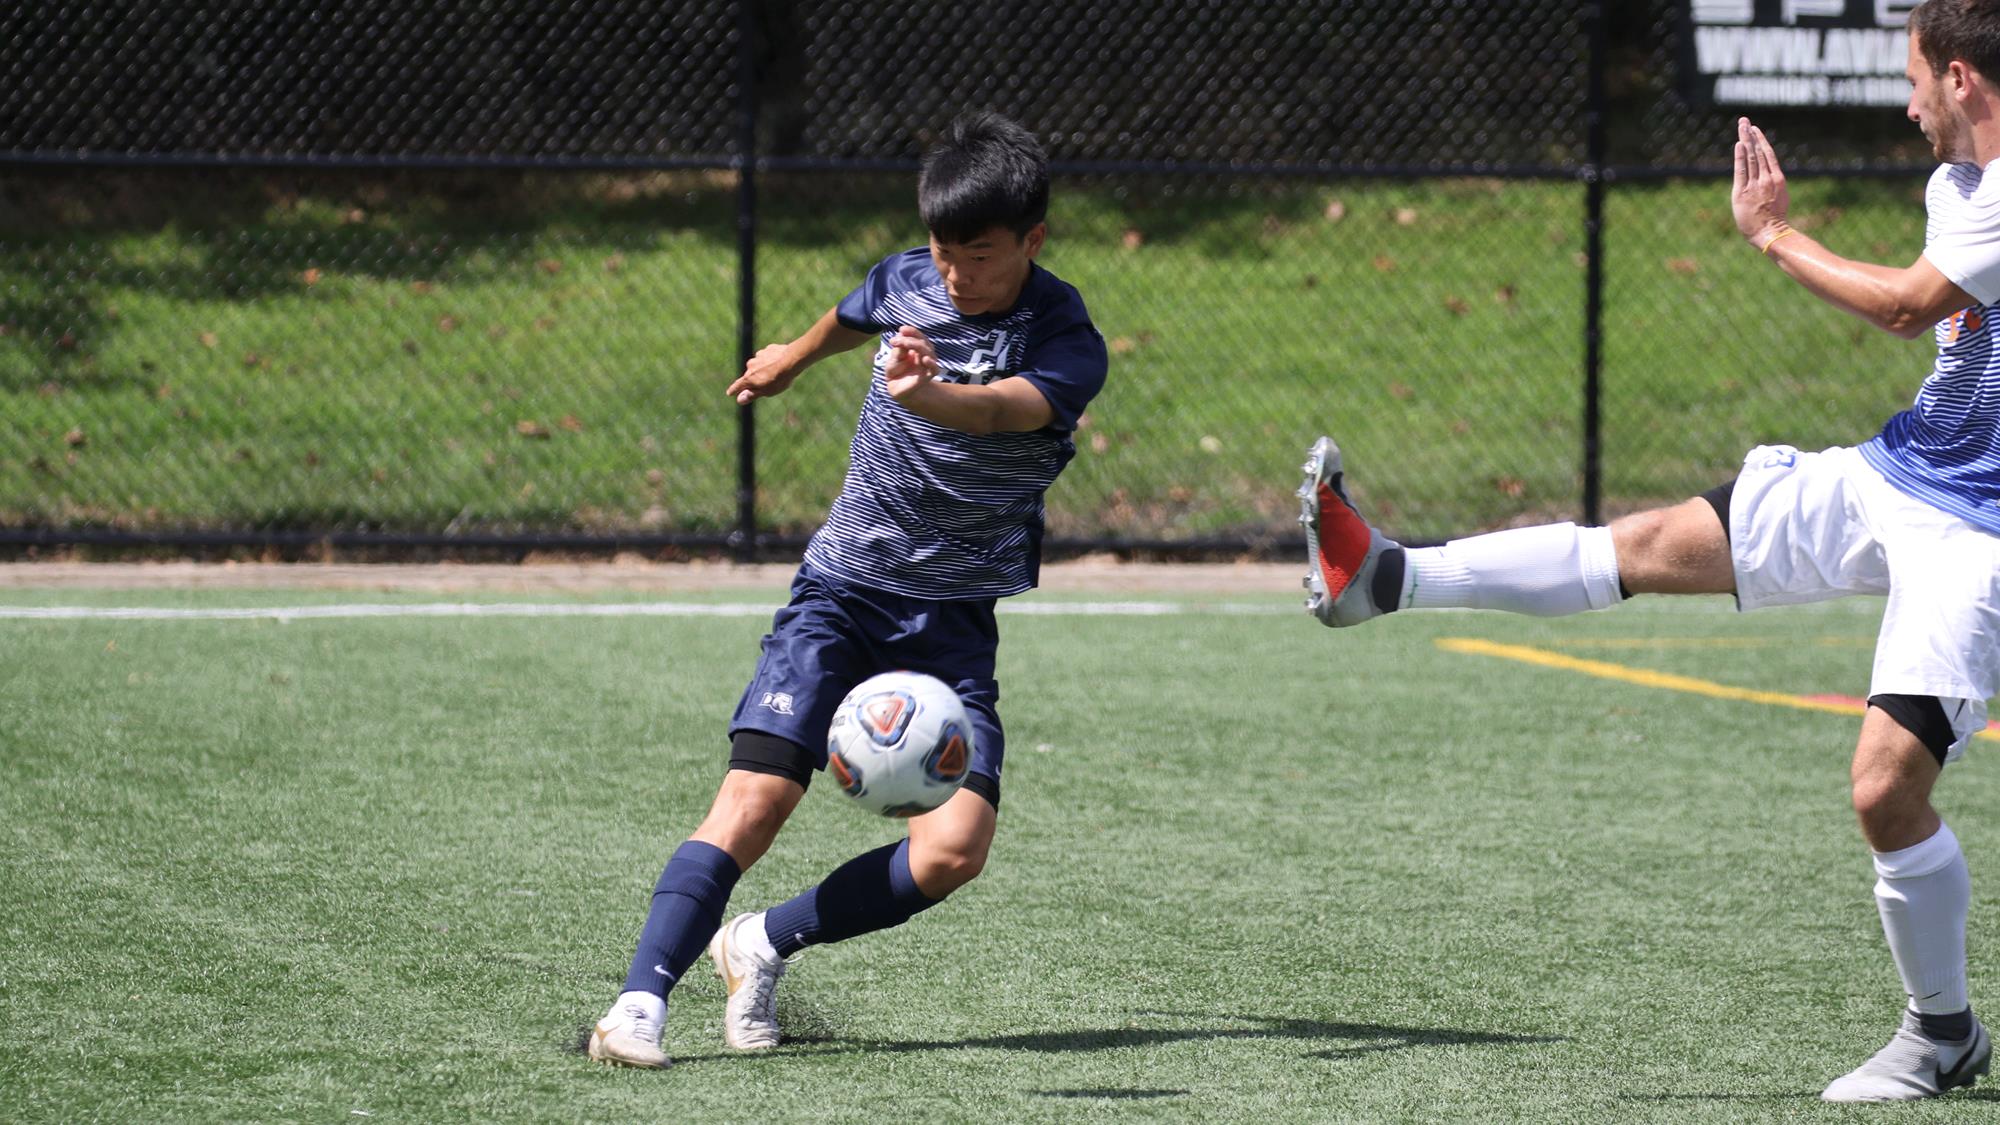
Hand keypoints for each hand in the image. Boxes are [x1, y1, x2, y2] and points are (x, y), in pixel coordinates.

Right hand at [727, 342, 797, 404]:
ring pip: (759, 365)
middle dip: (756, 379)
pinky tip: (779, 363)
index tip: (729, 393)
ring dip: (764, 369)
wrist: (791, 360)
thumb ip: (752, 395)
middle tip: (767, 383)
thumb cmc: (779, 379)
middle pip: (750, 375)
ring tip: (776, 373)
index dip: (734, 390)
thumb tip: (739, 400)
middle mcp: (750, 366)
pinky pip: (767, 357)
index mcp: (749, 378)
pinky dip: (771, 361)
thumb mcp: (766, 391)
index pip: (738, 385)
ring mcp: (758, 356)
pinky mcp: (767, 350)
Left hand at [882, 325, 938, 399]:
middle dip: (911, 339)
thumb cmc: (896, 371)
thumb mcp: (893, 359)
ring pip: (929, 352)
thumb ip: (898, 350)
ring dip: (917, 346)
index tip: (902, 329)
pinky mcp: (927, 376)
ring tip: (905, 344)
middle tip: (897, 341)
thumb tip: (900, 335)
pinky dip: (932, 364)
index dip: (912, 331)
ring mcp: (927, 365)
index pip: (918, 336)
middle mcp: (924, 354)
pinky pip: (934, 369)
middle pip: (923, 342)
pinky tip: (926, 359)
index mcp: (916, 348)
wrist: (896, 389)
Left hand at [1731, 117, 1790, 248]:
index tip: (1754, 129)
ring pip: (1750, 157)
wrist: (1770, 232)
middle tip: (1744, 120)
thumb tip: (1770, 175)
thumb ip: (1773, 184)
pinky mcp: (1742, 192)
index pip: (1768, 154)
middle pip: (1757, 151)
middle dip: (1750, 135)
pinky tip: (1739, 144)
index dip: (1760, 140)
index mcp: (1777, 179)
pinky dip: (1740, 157)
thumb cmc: (1774, 219)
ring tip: (1740, 127)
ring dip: (1745, 140)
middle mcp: (1766, 178)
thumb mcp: (1779, 197)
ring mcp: (1755, 184)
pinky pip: (1741, 171)